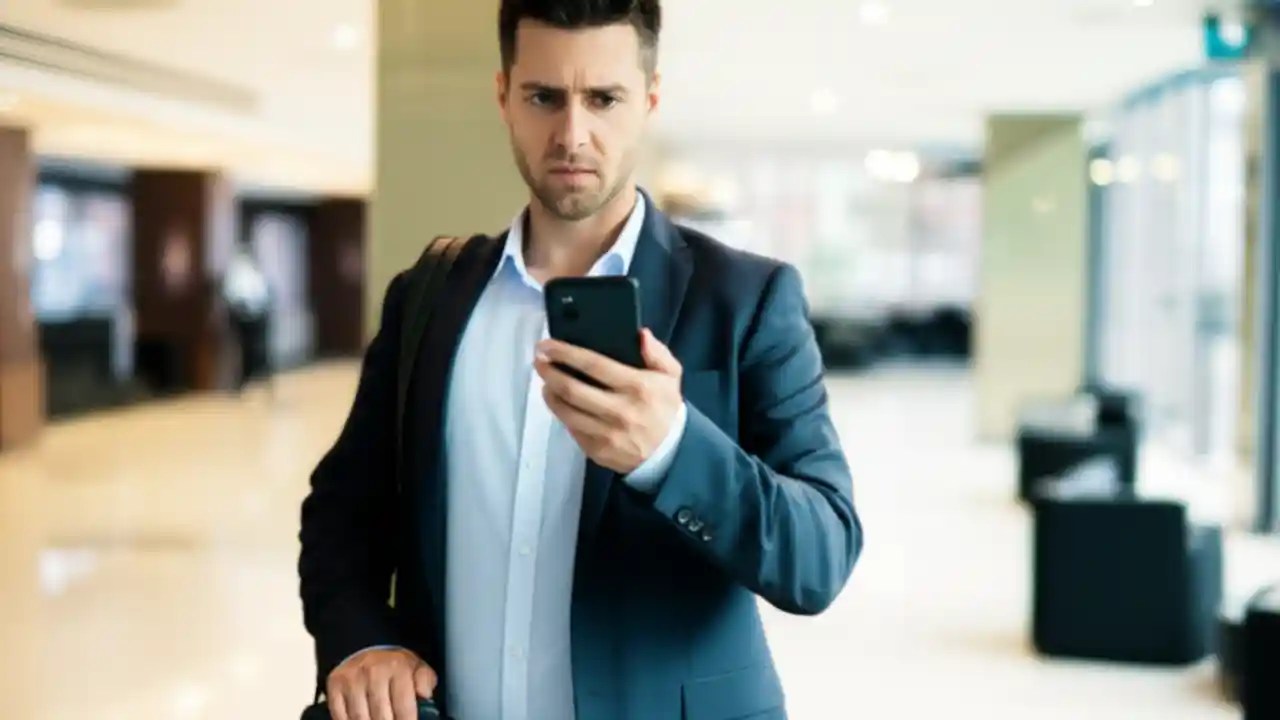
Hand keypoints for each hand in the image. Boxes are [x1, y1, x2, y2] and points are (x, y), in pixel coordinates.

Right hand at [326, 648, 436, 719]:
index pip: (404, 709)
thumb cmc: (395, 667)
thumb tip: (425, 694)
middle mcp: (373, 671)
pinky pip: (340, 716)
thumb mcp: (417, 668)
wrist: (367, 649)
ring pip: (360, 718)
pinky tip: (361, 719)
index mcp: (398, 667)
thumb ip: (425, 681)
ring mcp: (352, 678)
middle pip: (381, 717)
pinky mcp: (335, 684)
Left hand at [534, 328, 683, 474]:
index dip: (565, 353)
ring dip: (549, 392)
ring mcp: (606, 434)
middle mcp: (619, 411)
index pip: (593, 365)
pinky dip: (561, 413)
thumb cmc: (665, 408)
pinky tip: (558, 401)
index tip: (548, 345)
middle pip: (572, 389)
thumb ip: (657, 352)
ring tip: (545, 379)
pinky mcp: (596, 450)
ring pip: (566, 411)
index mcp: (637, 387)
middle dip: (549, 371)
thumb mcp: (671, 376)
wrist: (670, 454)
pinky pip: (571, 428)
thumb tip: (640, 334)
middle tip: (539, 359)